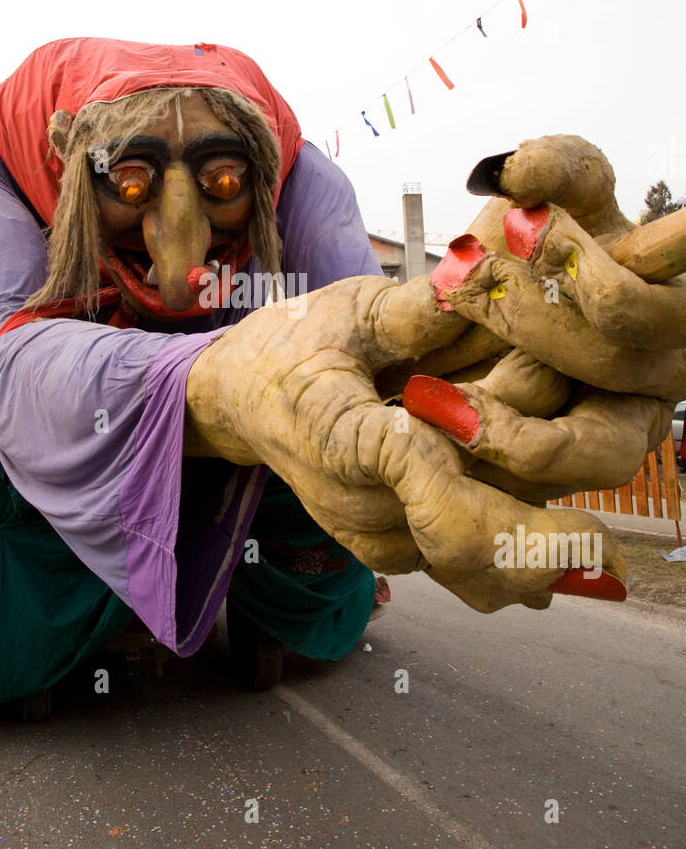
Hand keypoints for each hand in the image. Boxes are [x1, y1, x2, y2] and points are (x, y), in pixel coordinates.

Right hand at [185, 134, 685, 612]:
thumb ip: (415, 309)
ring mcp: (378, 536)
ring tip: (587, 542)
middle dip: (542, 535)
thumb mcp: (346, 308)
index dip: (492, 477)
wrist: (240, 402)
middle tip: (606, 548)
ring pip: (476, 565)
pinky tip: (561, 550)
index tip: (562, 504)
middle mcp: (361, 502)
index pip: (418, 470)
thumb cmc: (292, 344)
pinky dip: (518, 561)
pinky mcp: (397, 550)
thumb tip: (479, 279)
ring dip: (538, 549)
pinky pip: (467, 569)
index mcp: (340, 434)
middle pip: (470, 536)